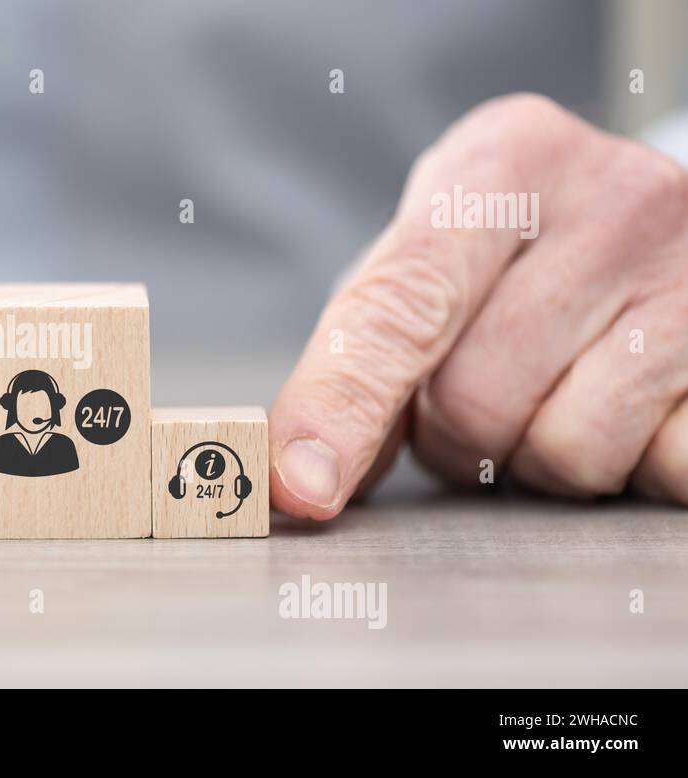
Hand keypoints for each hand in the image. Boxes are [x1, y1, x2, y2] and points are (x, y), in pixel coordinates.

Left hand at [270, 94, 687, 517]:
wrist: (664, 222)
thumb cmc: (524, 249)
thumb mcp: (435, 259)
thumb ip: (362, 355)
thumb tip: (302, 475)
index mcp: (503, 165)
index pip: (399, 307)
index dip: (341, 407)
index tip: (302, 487)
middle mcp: (613, 201)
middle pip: (472, 403)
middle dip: (455, 430)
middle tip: (488, 387)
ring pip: (567, 451)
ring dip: (539, 455)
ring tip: (560, 390)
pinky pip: (661, 470)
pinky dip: (632, 464)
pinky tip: (631, 403)